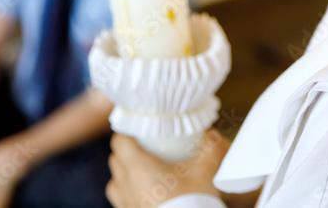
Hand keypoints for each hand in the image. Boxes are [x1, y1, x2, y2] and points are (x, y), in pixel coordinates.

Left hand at [106, 129, 228, 207]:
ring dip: (124, 172)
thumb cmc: (190, 202)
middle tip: (146, 145)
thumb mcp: (205, 172)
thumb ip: (209, 149)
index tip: (138, 127)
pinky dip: (127, 191)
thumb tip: (212, 134)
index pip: (119, 141)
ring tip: (142, 170)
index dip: (127, 130)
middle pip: (115, 158)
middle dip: (126, 149)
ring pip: (115, 180)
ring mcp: (123, 202)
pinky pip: (120, 198)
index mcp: (138, 167)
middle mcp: (124, 184)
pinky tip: (143, 192)